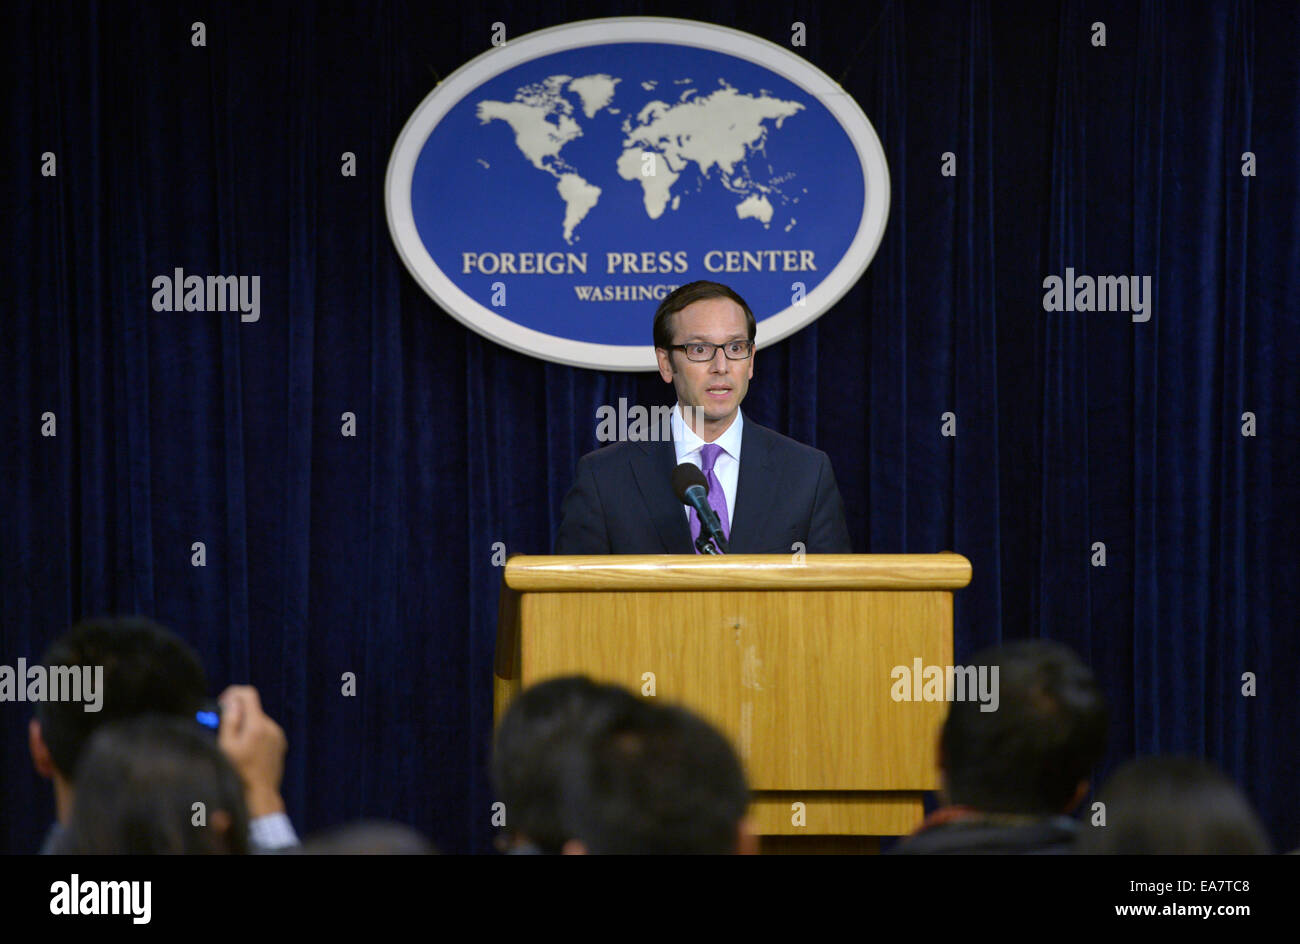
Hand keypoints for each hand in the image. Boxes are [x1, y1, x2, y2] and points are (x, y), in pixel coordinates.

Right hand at [217, 685, 287, 817]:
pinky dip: (254, 735)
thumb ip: (229, 721)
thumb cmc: (238, 773)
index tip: (222, 705)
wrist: (259, 795)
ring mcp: (278, 736)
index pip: (248, 694)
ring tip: (235, 745)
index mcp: (257, 725)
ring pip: (258, 720)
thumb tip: (232, 701)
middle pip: (252, 708)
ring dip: (245, 726)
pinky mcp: (280, 744)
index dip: (233, 694)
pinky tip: (246, 752)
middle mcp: (271, 727)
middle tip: (222, 729)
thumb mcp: (226, 746)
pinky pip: (265, 732)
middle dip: (237, 714)